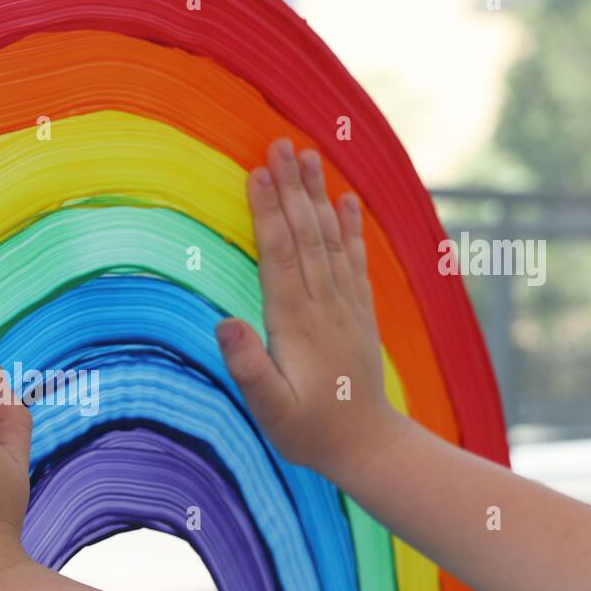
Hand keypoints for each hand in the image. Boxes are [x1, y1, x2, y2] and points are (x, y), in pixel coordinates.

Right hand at [216, 138, 402, 481]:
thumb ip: (249, 367)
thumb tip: (223, 323)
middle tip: (281, 143)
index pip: (280, 254)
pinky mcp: (358, 313)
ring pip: (330, 238)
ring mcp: (345, 306)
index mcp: (296, 322)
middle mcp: (324, 304)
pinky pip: (354, 259)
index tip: (257, 171)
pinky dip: (350, 226)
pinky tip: (345, 200)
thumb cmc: (308, 431)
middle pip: (306, 234)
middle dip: (292, 188)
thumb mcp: (269, 409)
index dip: (268, 211)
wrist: (366, 446)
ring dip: (318, 195)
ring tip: (309, 155)